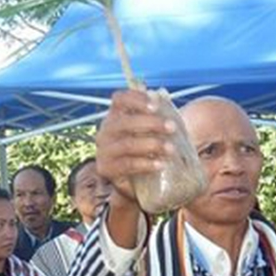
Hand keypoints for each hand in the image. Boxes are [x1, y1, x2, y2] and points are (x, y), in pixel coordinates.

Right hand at [96, 89, 176, 207]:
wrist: (137, 183)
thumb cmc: (146, 150)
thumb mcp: (152, 130)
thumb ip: (155, 113)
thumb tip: (162, 93)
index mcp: (115, 115)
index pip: (119, 99)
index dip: (136, 99)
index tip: (156, 105)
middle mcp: (105, 131)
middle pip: (124, 122)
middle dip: (151, 123)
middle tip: (172, 128)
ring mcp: (103, 150)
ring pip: (127, 144)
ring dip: (152, 145)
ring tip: (171, 149)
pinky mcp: (106, 169)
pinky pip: (126, 165)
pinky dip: (145, 164)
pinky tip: (161, 165)